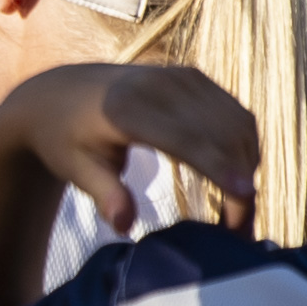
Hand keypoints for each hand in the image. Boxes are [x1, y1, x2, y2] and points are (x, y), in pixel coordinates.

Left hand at [0, 64, 257, 233]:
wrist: (59, 93)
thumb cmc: (66, 138)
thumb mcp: (76, 168)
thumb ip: (104, 193)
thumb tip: (123, 225)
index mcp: (124, 108)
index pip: (184, 139)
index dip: (217, 166)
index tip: (244, 196)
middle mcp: (157, 86)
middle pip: (219, 133)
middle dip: (238, 181)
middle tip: (239, 228)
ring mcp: (179, 77)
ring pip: (236, 122)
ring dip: (247, 165)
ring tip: (239, 209)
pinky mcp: (193, 76)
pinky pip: (234, 112)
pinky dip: (243, 145)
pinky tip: (237, 176)